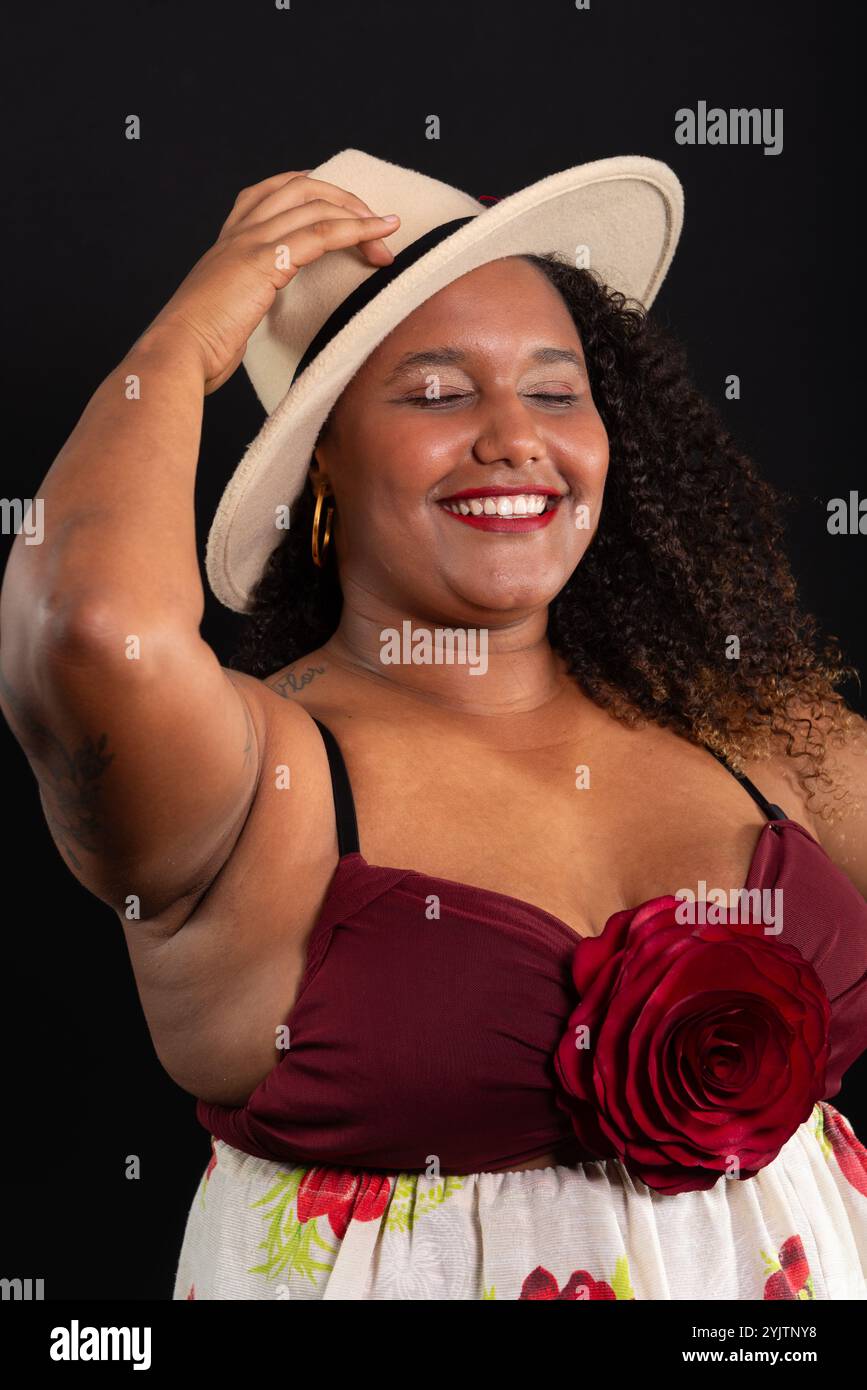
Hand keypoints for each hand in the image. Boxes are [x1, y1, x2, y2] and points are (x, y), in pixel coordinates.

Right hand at [144, 170, 400, 393]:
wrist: (178, 352)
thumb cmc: (198, 346)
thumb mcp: (224, 313)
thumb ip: (243, 299)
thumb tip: (256, 309)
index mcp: (227, 241)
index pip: (271, 191)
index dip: (310, 188)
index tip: (340, 204)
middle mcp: (239, 232)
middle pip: (301, 188)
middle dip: (344, 200)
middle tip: (374, 225)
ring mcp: (251, 242)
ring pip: (315, 207)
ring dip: (359, 215)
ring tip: (387, 233)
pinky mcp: (265, 261)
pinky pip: (321, 234)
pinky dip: (357, 229)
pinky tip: (381, 234)